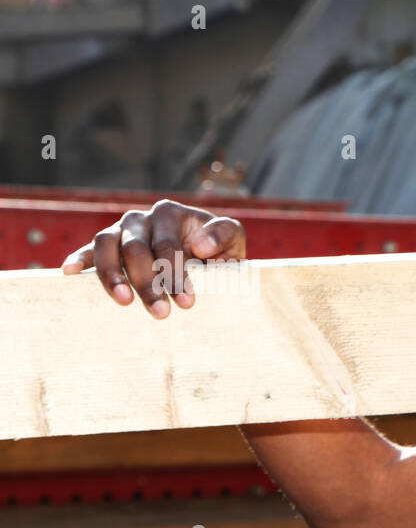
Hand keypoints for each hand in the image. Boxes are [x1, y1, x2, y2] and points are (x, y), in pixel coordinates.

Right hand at [60, 198, 245, 318]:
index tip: (187, 302)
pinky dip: (79, 258)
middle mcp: (141, 219)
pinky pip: (89, 248)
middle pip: (136, 248)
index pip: (168, 245)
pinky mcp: (109, 245)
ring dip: (112, 275)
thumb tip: (199, 246)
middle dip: (148, 283)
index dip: (176, 273)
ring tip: (124, 301)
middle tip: (161, 313)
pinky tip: (70, 273)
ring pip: (107, 245)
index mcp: (170, 213)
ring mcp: (121, 230)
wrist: (208, 254)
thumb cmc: (220, 249)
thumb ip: (224, 235)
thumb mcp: (233, 239)